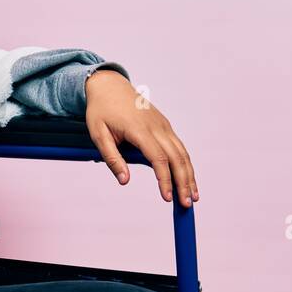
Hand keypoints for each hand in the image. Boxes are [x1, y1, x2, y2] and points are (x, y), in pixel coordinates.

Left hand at [84, 70, 198, 207]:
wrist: (109, 85)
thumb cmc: (100, 111)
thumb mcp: (98, 135)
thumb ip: (112, 158)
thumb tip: (125, 181)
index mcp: (139, 129)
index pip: (158, 159)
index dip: (164, 180)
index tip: (167, 198)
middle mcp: (157, 127)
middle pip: (177, 158)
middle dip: (184, 182)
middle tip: (187, 205)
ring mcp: (163, 125)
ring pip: (182, 153)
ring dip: (189, 175)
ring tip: (193, 197)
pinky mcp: (165, 126)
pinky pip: (179, 147)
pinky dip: (186, 164)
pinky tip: (188, 179)